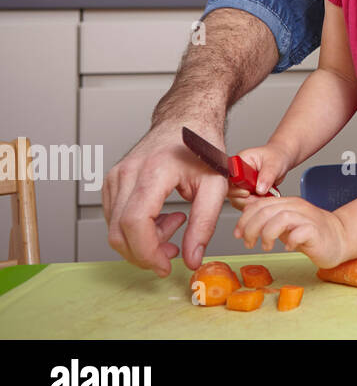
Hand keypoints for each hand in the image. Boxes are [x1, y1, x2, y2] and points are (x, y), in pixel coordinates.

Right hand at [103, 123, 229, 275]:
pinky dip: (136, 229)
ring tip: (176, 224)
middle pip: (118, 232)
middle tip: (173, 253)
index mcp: (154, 171)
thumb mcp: (216, 185)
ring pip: (114, 229)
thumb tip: (192, 258)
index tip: (166, 266)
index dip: (147, 252)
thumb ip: (205, 223)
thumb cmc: (203, 147)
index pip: (135, 222)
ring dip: (143, 241)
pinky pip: (115, 218)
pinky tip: (162, 217)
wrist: (187, 119)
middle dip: (144, 254)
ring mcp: (115, 177)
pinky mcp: (112, 182)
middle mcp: (127, 173)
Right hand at [225, 143, 292, 209]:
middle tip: (261, 197)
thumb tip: (260, 189)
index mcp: (238, 162)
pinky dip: (256, 203)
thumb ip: (267, 175)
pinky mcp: (246, 192)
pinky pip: (246, 203)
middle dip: (246, 199)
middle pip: (231, 193)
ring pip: (238, 200)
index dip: (236, 189)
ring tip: (266, 195)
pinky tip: (266, 197)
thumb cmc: (276, 156)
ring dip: (253, 202)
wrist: (281, 160)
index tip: (247, 193)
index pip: (229, 179)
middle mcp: (236, 174)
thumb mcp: (274, 163)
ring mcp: (240, 184)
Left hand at [234, 195, 350, 268]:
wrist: (338, 239)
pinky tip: (286, 247)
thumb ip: (268, 220)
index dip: (244, 219)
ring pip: (281, 218)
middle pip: (267, 210)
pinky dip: (289, 241)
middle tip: (249, 243)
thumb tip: (245, 220)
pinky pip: (299, 232)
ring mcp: (307, 218)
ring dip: (267, 234)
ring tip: (266, 246)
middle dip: (251, 228)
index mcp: (287, 203)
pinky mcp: (315, 231)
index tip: (238, 233)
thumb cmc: (310, 234)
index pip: (260, 204)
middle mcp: (296, 207)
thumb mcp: (284, 225)